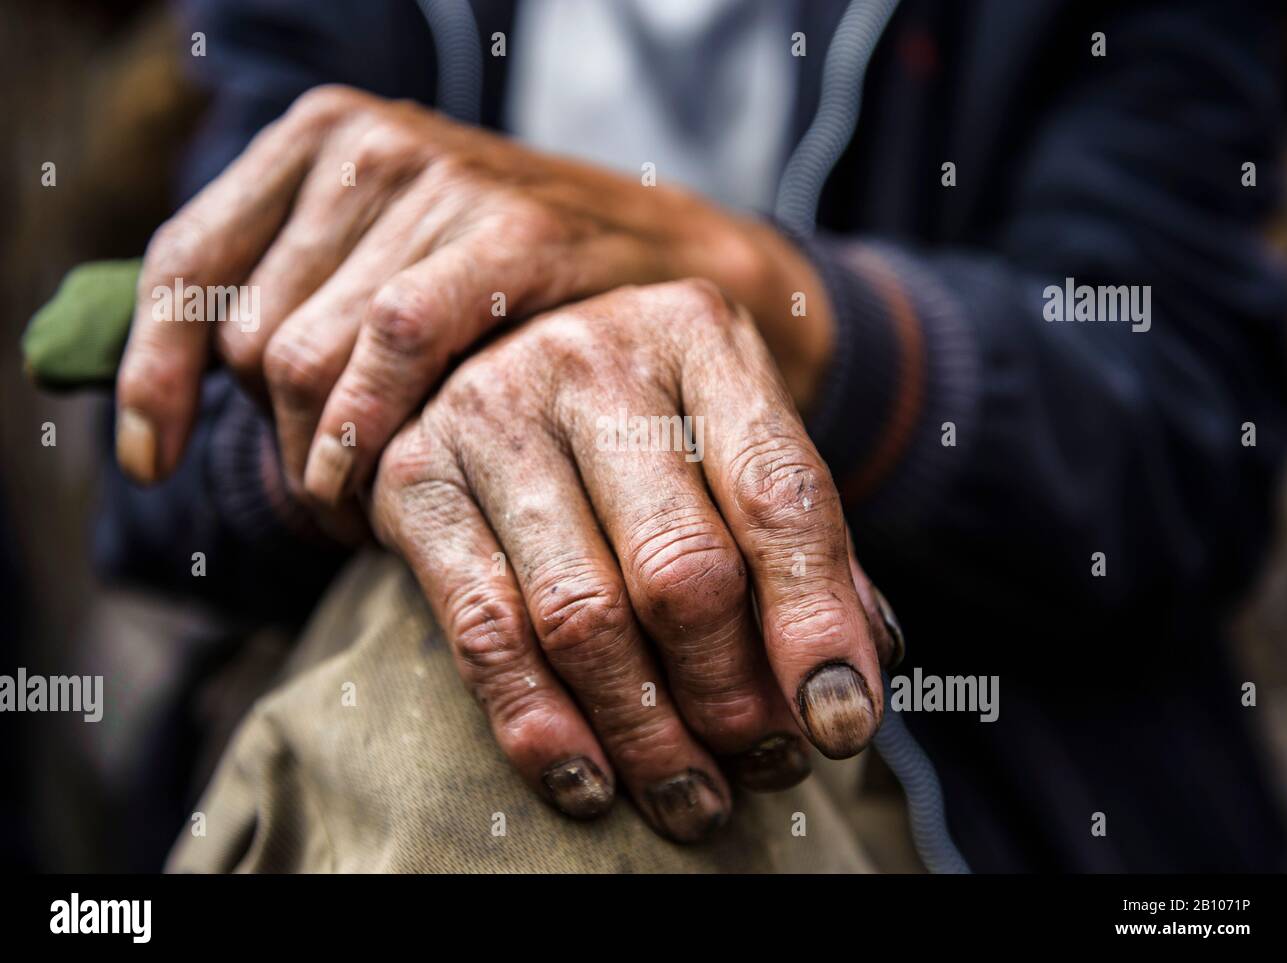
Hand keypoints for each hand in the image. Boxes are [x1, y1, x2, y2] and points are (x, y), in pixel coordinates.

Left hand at [114, 84, 833, 507]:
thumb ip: (305, 312)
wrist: (687, 269)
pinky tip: (381, 489)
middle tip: (336, 502)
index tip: (155, 457)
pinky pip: (392, 341)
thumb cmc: (530, 295)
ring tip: (368, 510)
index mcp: (320, 142)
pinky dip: (367, 429)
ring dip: (321, 460)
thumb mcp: (400, 275)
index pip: (187, 264)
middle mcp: (367, 146)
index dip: (155, 374)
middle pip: (250, 333)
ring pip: (303, 354)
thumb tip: (170, 414)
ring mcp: (439, 180)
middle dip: (280, 443)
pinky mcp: (511, 230)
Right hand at [367, 280, 896, 841]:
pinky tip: (589, 784)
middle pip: (681, 567)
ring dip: (647, 735)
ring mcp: (492, 411)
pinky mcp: (414, 475)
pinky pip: (482, 629)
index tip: (840, 722)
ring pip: (582, 615)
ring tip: (692, 800)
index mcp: (700, 336)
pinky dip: (541, 725)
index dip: (816, 620)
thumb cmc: (651, 416)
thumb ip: (800, 549)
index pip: (778, 493)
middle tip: (761, 763)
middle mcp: (593, 359)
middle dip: (731, 695)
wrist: (499, 339)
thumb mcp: (737, 442)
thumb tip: (843, 691)